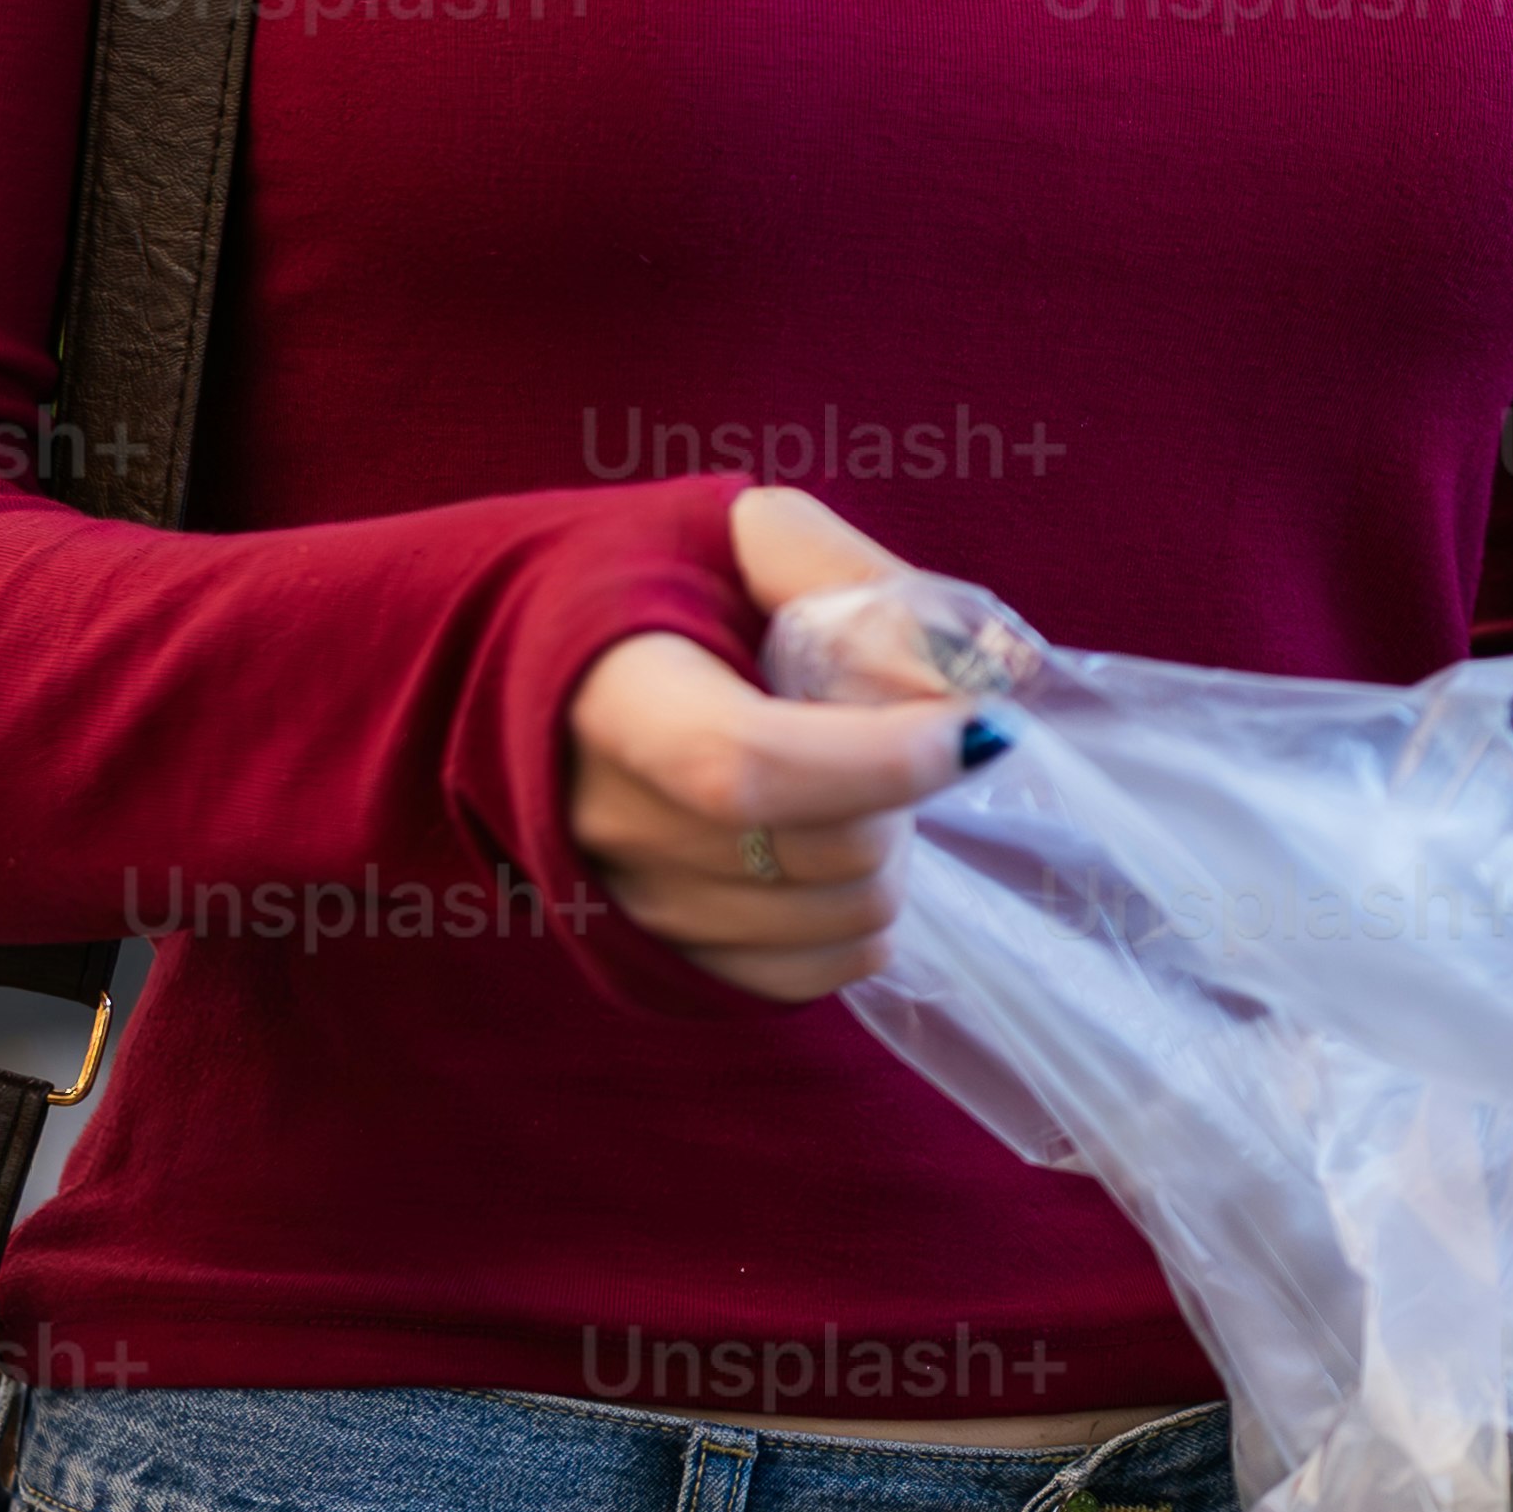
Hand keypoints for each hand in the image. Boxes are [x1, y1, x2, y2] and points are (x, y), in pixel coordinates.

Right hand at [558, 486, 995, 1003]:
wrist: (536, 665)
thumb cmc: (653, 588)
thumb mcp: (737, 535)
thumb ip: (851, 576)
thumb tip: (976, 671)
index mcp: (613, 696)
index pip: (745, 764)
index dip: (880, 760)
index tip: (976, 726)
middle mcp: (605, 818)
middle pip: (820, 851)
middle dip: (900, 792)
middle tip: (892, 731)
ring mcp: (628, 903)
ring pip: (836, 920)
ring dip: (887, 853)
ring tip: (853, 786)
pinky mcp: (661, 959)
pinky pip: (811, 977)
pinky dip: (857, 923)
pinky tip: (838, 851)